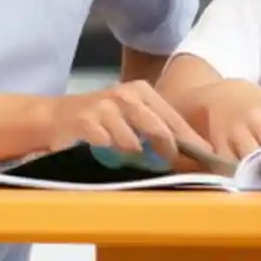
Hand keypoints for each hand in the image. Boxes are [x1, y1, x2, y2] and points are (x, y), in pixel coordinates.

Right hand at [43, 80, 211, 161]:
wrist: (53, 117)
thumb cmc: (100, 120)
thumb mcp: (130, 117)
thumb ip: (156, 129)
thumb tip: (192, 153)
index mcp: (142, 92)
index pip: (174, 120)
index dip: (191, 142)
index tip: (206, 159)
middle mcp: (126, 95)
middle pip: (159, 130)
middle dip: (168, 154)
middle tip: (170, 170)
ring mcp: (105, 107)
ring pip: (133, 143)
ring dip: (135, 159)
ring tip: (131, 165)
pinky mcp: (86, 121)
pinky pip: (107, 147)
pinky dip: (110, 158)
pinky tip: (107, 159)